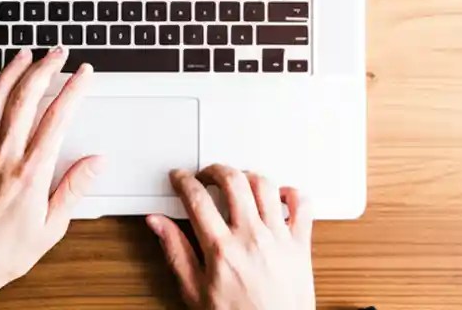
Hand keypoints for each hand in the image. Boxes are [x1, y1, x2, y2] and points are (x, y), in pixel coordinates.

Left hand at [0, 47, 103, 309]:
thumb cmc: (3, 253)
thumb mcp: (51, 227)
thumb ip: (74, 189)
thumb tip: (95, 162)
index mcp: (31, 172)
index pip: (58, 117)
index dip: (74, 89)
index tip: (84, 73)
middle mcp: (3, 157)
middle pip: (25, 99)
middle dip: (44, 69)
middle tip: (57, 53)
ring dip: (10, 73)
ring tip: (24, 56)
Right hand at [147, 165, 314, 309]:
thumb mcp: (195, 292)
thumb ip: (176, 252)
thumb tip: (159, 224)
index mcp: (222, 250)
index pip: (196, 198)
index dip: (183, 181)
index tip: (179, 179)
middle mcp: (252, 238)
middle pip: (232, 180)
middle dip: (214, 169)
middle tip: (206, 176)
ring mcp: (279, 239)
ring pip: (265, 185)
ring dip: (247, 175)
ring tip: (237, 183)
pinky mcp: (301, 245)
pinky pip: (302, 204)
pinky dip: (290, 192)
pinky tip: (277, 197)